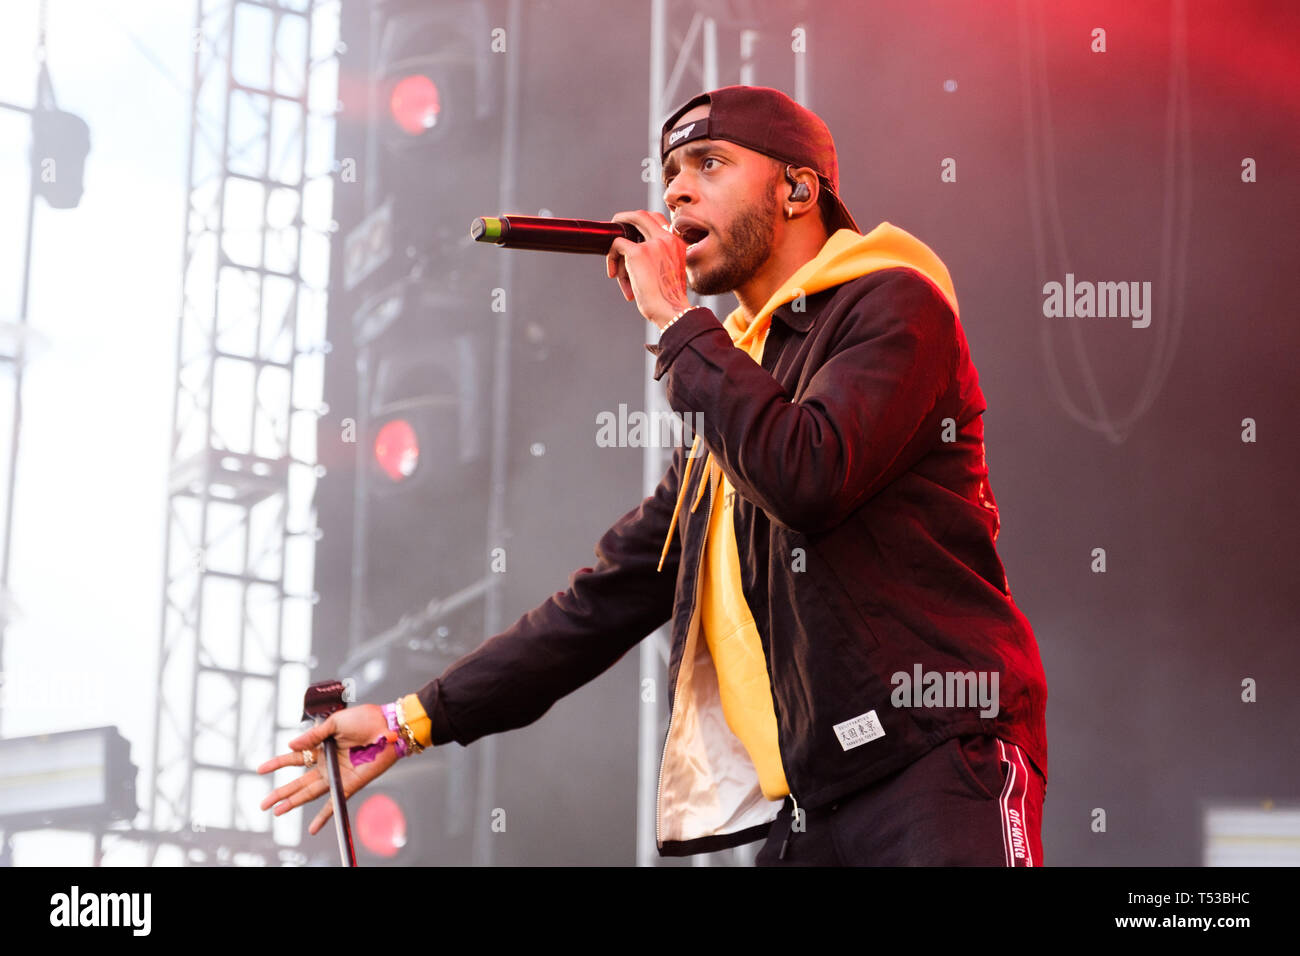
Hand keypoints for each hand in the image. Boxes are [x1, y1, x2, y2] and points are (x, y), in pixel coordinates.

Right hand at [257, 703, 398, 835]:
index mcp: (322, 748)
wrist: (388, 727)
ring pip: (310, 793)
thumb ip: (313, 735)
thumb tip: (290, 745)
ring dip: (293, 803)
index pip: (294, 758)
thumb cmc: (366, 720)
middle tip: (263, 804)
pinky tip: (313, 829)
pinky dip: (324, 816)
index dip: (277, 764)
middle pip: (298, 782)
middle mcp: (327, 764)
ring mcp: (337, 775)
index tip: (260, 769)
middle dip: (280, 793)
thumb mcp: (335, 722)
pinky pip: (334, 802)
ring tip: (277, 812)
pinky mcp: (349, 784)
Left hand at [605, 209, 690, 328]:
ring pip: (626, 231)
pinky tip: (614, 274)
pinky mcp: (637, 252)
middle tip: (614, 225)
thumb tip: (634, 254)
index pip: (659, 220)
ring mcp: (653, 243)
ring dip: (617, 250)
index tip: (632, 233)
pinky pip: (616, 244)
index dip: (642, 222)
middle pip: (642, 215)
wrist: (671, 311)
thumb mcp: (670, 272)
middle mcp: (667, 239)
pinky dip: (611, 258)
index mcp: (677, 243)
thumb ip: (660, 258)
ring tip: (618, 273)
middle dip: (624, 218)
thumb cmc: (669, 300)